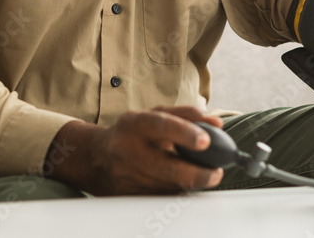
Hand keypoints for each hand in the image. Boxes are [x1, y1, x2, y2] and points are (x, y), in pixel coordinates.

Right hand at [50, 106, 224, 194]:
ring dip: (190, 184)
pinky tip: (186, 186)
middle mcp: (128, 150)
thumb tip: (216, 123)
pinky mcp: (128, 195)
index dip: (184, 133)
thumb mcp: (155, 115)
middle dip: (195, 173)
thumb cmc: (133, 132)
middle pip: (165, 167)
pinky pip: (159, 197)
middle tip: (216, 173)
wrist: (97, 157)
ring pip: (166, 186)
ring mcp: (127, 176)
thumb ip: (186, 116)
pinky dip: (177, 192)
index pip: (161, 126)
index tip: (206, 141)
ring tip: (206, 177)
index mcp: (134, 124)